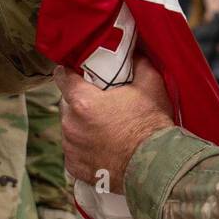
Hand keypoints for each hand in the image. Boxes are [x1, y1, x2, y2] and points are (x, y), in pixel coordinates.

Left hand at [55, 57, 173, 191]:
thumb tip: (133, 52)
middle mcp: (70, 124)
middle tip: (100, 103)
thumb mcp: (150, 85)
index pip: (62, 77)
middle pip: (67, 104)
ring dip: (81, 125)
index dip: (70, 72)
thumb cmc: (152, 124)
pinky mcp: (74, 167)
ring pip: (70, 128)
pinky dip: (83, 148)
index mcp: (82, 101)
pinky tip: (101, 147)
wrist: (156, 165)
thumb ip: (138, 63)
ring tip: (103, 128)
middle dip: (79, 101)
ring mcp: (71, 147)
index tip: (77, 73)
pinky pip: (74, 151)